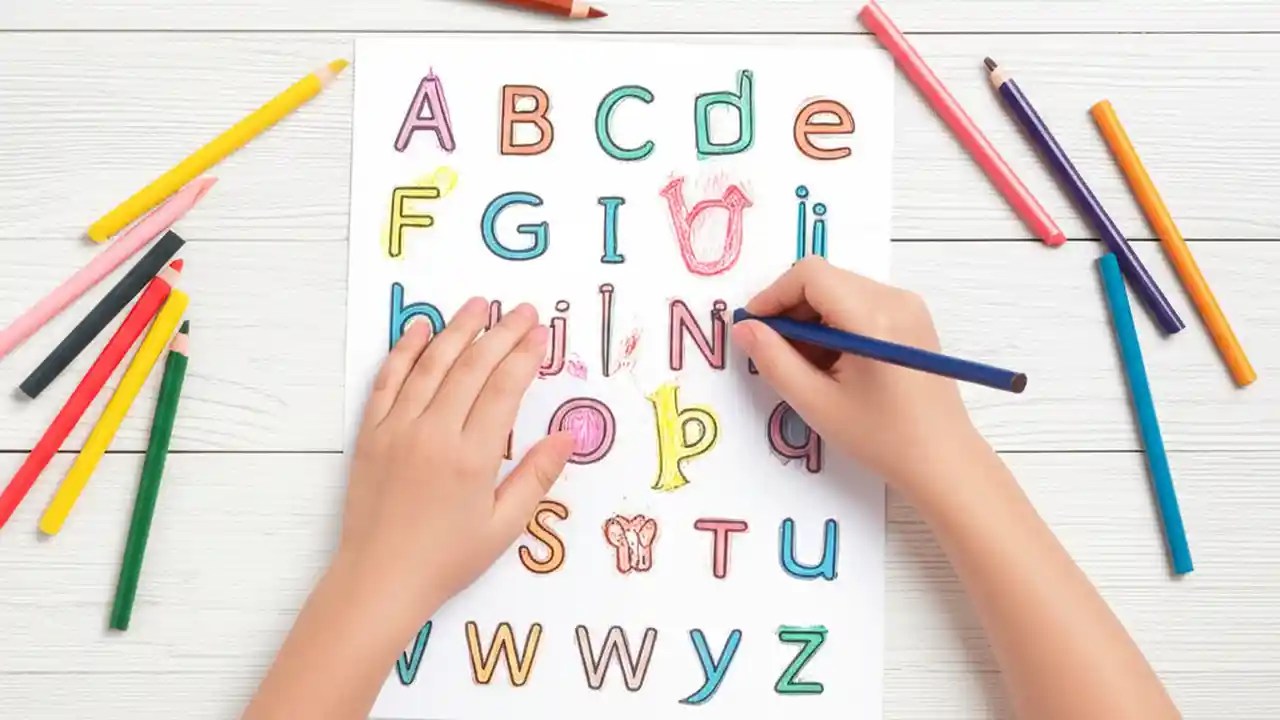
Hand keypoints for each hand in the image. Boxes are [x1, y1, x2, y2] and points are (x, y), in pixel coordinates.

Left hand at [339, 298, 574, 622]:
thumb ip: (535, 477)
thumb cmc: (445, 560)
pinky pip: (388, 382)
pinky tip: (420, 331)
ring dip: (457, 331)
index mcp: (472, 458)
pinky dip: (404, 352)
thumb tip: (566, 437)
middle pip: (472, 368)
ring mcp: (398, 430)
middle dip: (501, 333)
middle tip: (521, 310)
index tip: (540, 333)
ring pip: (432, 366)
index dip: (525, 356)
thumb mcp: (503, 527)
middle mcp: (434, 435)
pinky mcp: (371, 435)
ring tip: (478, 305)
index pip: (504, 389)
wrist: (379, 580)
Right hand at [731, 257, 984, 501]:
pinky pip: (860, 303)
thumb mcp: (817, 403)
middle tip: (775, 353)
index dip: (773, 295)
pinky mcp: (913, 319)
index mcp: (874, 316)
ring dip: (812, 319)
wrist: (943, 460)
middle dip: (791, 310)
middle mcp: (896, 299)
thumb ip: (774, 360)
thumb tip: (744, 328)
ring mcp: (909, 306)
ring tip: (806, 366)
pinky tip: (832, 364)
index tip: (753, 328)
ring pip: (840, 291)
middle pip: (825, 280)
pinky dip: (835, 324)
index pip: (810, 275)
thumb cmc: (882, 438)